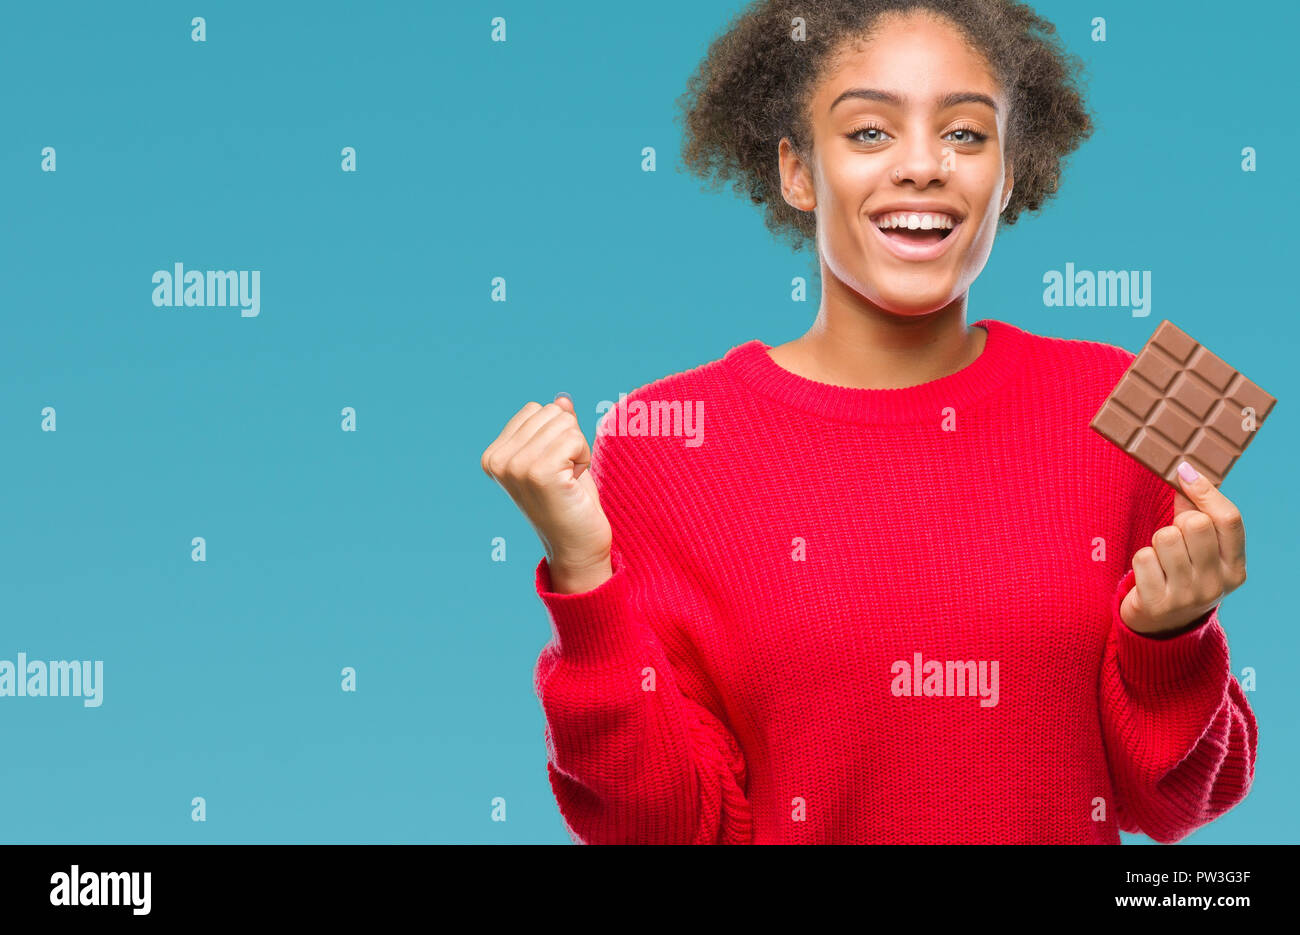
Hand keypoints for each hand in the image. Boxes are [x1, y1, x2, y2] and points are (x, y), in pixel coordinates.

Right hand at [481, 393, 612, 590]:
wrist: (577, 546)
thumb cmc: (570, 502)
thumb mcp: (560, 456)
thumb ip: (556, 427)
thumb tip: (562, 399)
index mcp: (494, 455)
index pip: (536, 410)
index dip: (556, 435)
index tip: (554, 469)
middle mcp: (498, 460)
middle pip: (551, 412)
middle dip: (568, 440)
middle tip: (565, 477)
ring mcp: (516, 466)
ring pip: (565, 422)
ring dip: (577, 450)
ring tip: (569, 481)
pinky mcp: (539, 472)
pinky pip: (574, 437)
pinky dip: (583, 457)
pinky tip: (574, 483)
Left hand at [1119, 460, 1247, 636]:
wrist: (1162, 626)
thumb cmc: (1181, 575)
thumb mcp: (1200, 551)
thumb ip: (1195, 514)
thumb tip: (1185, 473)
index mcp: (1235, 568)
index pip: (1229, 520)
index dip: (1206, 491)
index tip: (1184, 471)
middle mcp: (1217, 584)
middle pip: (1195, 524)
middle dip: (1177, 522)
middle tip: (1173, 539)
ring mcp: (1188, 596)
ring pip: (1165, 537)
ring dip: (1157, 542)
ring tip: (1162, 560)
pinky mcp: (1157, 603)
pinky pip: (1143, 557)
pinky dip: (1142, 559)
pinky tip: (1149, 575)